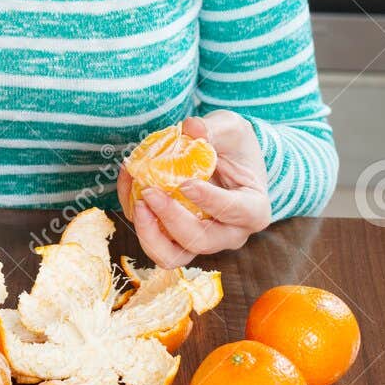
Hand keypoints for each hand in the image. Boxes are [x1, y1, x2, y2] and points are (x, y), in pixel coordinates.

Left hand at [131, 111, 271, 266]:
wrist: (225, 160)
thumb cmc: (234, 146)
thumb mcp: (231, 128)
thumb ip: (214, 129)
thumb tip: (192, 128)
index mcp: (253, 209)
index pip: (235, 211)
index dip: (210, 201)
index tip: (186, 184)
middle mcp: (229, 233)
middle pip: (200, 242)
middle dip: (171, 219)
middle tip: (150, 192)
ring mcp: (201, 240)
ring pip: (173, 256)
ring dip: (149, 234)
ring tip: (137, 201)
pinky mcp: (176, 239)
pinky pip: (154, 241)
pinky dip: (138, 221)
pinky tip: (131, 189)